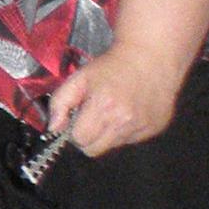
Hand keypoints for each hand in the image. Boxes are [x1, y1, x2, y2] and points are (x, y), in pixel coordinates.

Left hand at [45, 40, 194, 157]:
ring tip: (110, 112)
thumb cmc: (111, 67)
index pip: (79, 139)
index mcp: (103, 106)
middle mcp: (124, 121)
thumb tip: (54, 128)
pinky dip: (124, 131)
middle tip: (90, 118)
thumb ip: (60, 103)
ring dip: (106, 134)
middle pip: (94, 150)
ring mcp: (141, 128)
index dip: (73, 131)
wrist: (149, 58)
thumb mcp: (78, 78)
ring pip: (112, 146)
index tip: (77, 118)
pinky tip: (126, 112)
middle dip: (87, 137)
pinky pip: (130, 141)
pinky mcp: (153, 130)